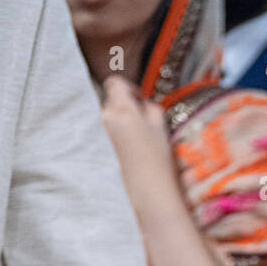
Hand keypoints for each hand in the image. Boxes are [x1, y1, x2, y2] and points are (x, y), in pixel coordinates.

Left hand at [100, 75, 180, 219]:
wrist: (147, 183)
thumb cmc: (157, 154)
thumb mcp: (160, 122)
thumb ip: (149, 105)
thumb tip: (141, 102)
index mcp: (121, 108)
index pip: (114, 82)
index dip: (129, 86)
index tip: (141, 98)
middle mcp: (108, 115)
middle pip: (113, 95)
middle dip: (128, 100)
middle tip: (145, 114)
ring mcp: (107, 128)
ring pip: (114, 109)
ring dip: (127, 113)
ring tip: (143, 128)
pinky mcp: (109, 139)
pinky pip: (115, 121)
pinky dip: (125, 123)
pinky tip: (138, 137)